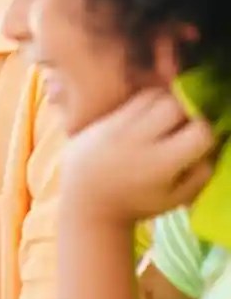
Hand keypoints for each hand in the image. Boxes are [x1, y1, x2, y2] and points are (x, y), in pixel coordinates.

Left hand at [63, 89, 216, 225]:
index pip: (199, 131)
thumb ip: (200, 174)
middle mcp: (137, 141)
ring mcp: (117, 127)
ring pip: (155, 95)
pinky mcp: (104, 120)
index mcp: (159, 163)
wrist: (85, 200)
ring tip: (166, 122)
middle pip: (176, 105)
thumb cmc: (137, 203)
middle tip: (183, 128)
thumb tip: (214, 144)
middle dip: (187, 113)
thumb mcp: (175, 199)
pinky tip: (148, 121)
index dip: (207, 134)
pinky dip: (147, 104)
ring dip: (167, 104)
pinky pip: (134, 100)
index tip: (200, 143)